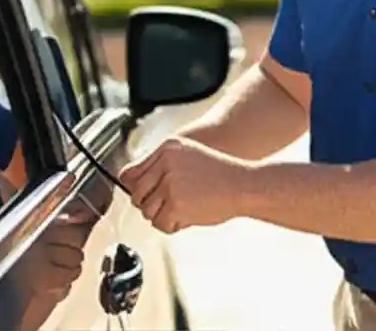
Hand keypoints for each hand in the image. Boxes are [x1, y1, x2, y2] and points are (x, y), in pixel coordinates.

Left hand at [118, 137, 251, 233]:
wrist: (244, 184)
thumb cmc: (222, 174)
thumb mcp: (189, 157)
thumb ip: (163, 166)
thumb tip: (134, 186)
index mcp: (167, 149)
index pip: (130, 173)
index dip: (137, 189)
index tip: (144, 196)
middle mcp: (165, 163)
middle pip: (137, 194)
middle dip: (150, 205)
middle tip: (167, 208)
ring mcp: (169, 183)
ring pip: (147, 211)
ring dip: (162, 217)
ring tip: (180, 213)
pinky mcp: (175, 203)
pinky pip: (160, 223)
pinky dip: (171, 226)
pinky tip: (185, 219)